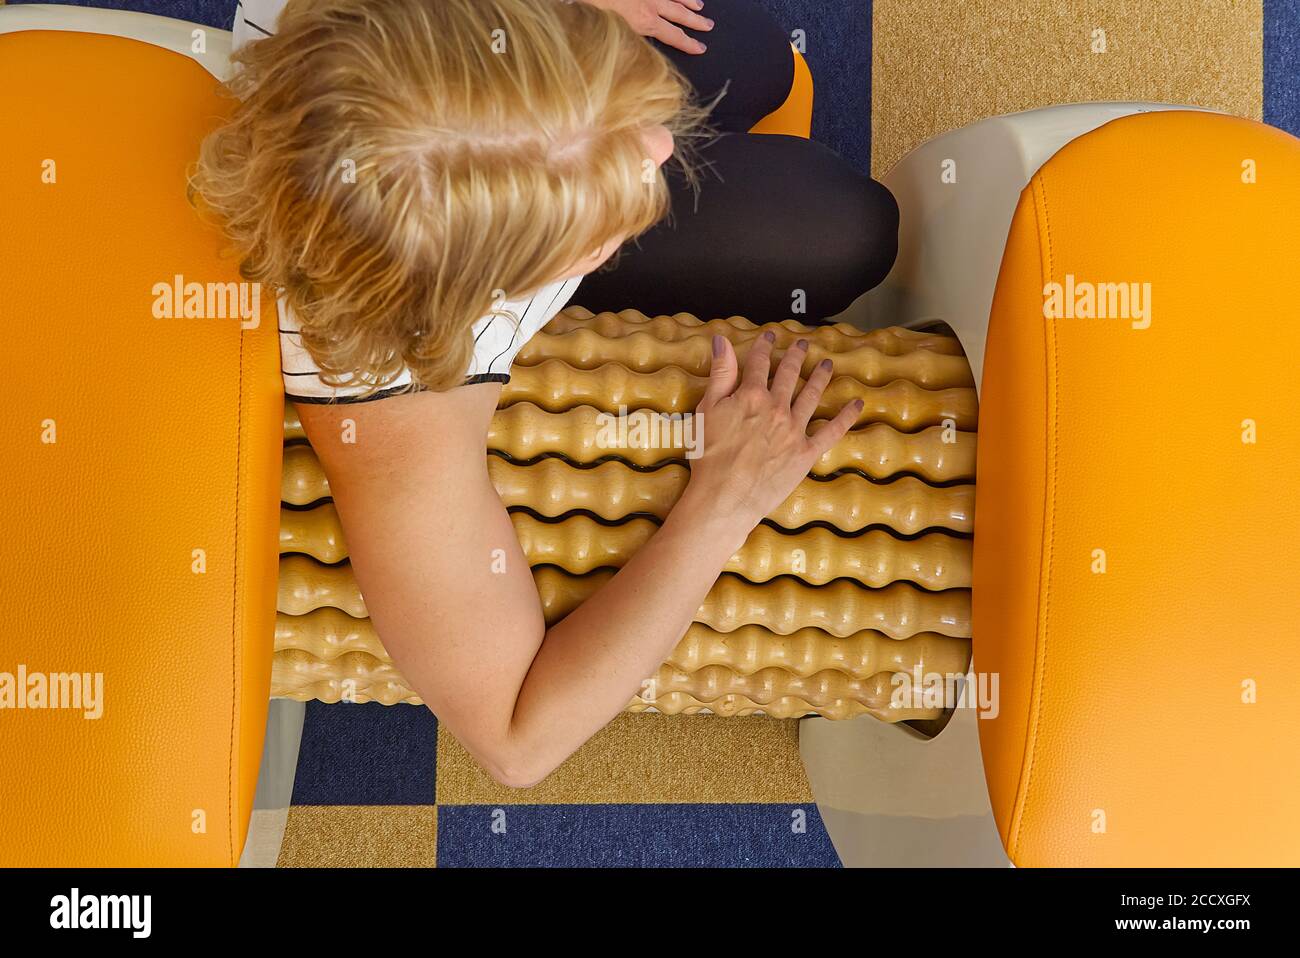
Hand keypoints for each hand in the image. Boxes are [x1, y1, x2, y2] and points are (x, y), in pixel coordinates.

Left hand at [585, 0, 713, 54]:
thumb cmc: (594, 6)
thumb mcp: (608, 33)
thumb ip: (623, 42)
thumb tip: (626, 57)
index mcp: (644, 21)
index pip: (673, 35)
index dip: (688, 43)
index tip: (700, 48)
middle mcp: (650, 4)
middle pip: (679, 15)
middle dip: (695, 22)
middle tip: (708, 26)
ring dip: (688, 2)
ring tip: (699, 6)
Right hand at [683, 331, 862, 529]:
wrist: (725, 497)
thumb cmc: (710, 457)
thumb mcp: (706, 410)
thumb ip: (719, 374)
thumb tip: (721, 341)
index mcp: (752, 395)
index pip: (759, 364)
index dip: (764, 347)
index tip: (770, 336)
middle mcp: (777, 408)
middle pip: (789, 375)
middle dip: (796, 357)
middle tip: (802, 346)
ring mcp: (794, 430)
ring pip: (812, 396)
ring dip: (820, 378)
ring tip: (826, 365)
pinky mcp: (806, 452)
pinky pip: (832, 431)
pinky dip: (845, 417)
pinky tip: (856, 404)